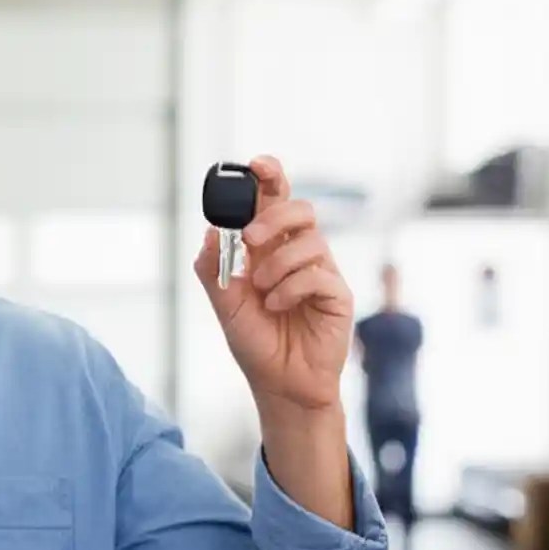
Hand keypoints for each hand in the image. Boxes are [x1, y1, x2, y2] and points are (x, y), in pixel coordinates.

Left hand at [193, 156, 352, 411]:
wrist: (280, 384)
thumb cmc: (256, 342)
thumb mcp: (224, 304)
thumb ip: (214, 268)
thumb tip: (211, 231)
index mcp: (269, 249)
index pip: (273, 200)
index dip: (269, 176)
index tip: (255, 165)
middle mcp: (297, 254)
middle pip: (300, 208)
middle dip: (274, 216)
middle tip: (251, 240)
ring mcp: (320, 272)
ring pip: (310, 239)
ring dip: (278, 264)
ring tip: (263, 293)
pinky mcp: (336, 295)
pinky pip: (318, 274)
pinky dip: (291, 288)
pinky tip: (278, 306)